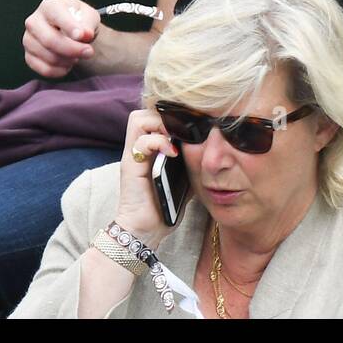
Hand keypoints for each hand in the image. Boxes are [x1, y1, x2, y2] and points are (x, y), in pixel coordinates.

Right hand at [22, 0, 100, 77]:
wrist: (71, 30)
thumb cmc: (79, 19)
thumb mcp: (89, 15)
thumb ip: (88, 23)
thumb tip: (86, 34)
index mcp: (49, 5)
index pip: (57, 16)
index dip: (70, 27)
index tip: (83, 36)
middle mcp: (34, 21)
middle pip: (50, 40)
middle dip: (73, 49)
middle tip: (89, 52)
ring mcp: (28, 39)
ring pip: (49, 57)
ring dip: (69, 60)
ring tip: (78, 55)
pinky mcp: (29, 56)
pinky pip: (45, 69)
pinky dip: (61, 70)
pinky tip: (68, 64)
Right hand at [114, 109, 179, 249]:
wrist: (144, 231)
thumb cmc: (164, 207)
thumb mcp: (183, 179)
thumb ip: (190, 163)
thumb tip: (212, 152)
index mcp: (148, 150)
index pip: (153, 117)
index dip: (170, 116)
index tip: (189, 125)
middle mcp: (137, 149)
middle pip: (144, 112)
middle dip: (164, 116)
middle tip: (181, 130)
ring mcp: (132, 156)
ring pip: (139, 119)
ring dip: (160, 124)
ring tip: (175, 138)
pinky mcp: (130, 166)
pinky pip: (142, 141)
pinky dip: (160, 142)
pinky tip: (173, 153)